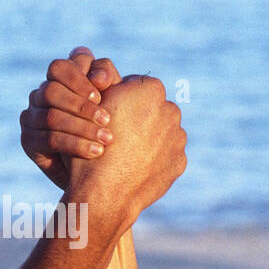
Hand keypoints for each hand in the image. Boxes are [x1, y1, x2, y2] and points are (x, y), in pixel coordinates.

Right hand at [21, 47, 121, 188]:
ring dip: (82, 128)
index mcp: (60, 80)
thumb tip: (98, 79)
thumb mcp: (113, 99)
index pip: (59, 68)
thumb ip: (107, 81)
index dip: (78, 78)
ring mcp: (31, 117)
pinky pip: (49, 139)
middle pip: (51, 90)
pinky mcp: (28, 140)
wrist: (99, 170)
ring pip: (51, 117)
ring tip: (106, 139)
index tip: (99, 96)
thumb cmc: (109, 126)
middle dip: (81, 106)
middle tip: (107, 119)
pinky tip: (95, 152)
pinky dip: (75, 145)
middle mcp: (41, 95)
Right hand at [64, 73, 185, 223]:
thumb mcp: (90, 105)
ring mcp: (178, 137)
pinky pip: (166, 155)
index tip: (106, 114)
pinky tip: (134, 167)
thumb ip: (106, 85)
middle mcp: (170, 109)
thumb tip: (108, 75)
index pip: (135, 86)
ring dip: (147, 138)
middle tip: (114, 135)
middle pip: (152, 108)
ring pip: (162, 132)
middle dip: (138, 117)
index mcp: (149, 88)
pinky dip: (154, 159)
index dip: (118, 99)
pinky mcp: (179, 162)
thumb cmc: (88, 144)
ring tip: (124, 154)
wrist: (104, 193)